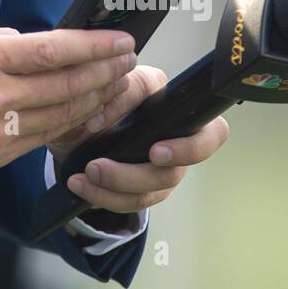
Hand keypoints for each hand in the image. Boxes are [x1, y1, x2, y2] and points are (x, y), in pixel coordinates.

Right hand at [0, 25, 137, 191]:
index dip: (93, 45)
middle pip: (66, 85)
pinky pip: (40, 140)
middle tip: (129, 60)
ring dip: (96, 100)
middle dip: (105, 72)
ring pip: (61, 117)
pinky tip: (84, 115)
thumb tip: (32, 44)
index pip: (52, 50)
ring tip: (117, 85)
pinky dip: (69, 126)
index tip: (120, 38)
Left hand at [48, 65, 230, 214]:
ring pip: (152, 190)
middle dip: (134, 175)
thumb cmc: (101, 97)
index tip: (154, 152)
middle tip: (98, 168)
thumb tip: (105, 117)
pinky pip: (131, 202)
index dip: (189, 148)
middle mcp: (178, 142)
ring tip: (83, 174)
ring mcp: (164, 169)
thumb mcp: (109, 86)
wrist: (74, 123)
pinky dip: (102, 195)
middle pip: (175, 173)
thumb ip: (119, 92)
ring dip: (114, 185)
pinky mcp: (145, 189)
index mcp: (177, 110)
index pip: (213, 132)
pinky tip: (79, 184)